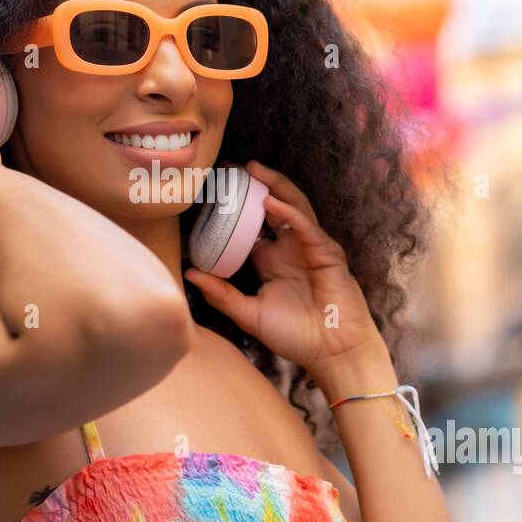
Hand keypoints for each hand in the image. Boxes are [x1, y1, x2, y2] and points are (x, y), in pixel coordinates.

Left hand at [183, 159, 383, 377]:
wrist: (332, 354)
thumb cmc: (296, 336)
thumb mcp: (248, 314)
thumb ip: (221, 294)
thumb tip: (189, 274)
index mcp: (272, 260)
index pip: (251, 225)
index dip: (235, 208)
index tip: (212, 192)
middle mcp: (291, 249)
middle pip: (274, 207)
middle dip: (256, 185)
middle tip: (231, 167)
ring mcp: (310, 248)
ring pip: (293, 207)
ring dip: (275, 186)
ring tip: (254, 170)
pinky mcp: (327, 253)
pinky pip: (306, 226)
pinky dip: (290, 212)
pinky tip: (272, 201)